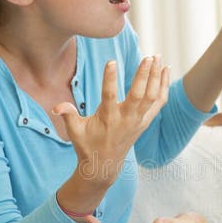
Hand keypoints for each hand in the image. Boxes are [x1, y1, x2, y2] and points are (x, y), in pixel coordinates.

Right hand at [54, 56, 168, 185]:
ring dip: (157, 77)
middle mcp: (126, 119)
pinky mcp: (145, 122)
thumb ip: (68, 116)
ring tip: (158, 57)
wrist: (104, 165)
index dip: (109, 79)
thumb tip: (56, 106)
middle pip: (139, 95)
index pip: (109, 96)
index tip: (111, 61)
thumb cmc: (87, 145)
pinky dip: (164, 86)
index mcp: (108, 119)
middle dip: (144, 75)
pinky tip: (165, 70)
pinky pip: (159, 102)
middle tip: (148, 57)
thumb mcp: (74, 131)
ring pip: (152, 97)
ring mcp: (138, 121)